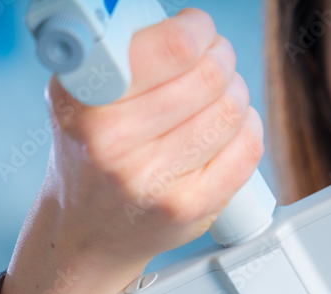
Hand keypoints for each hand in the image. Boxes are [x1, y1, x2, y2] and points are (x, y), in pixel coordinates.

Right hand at [43, 6, 263, 271]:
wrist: (87, 230)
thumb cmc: (91, 152)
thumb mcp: (81, 95)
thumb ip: (120, 56)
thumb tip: (182, 26)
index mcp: (84, 102)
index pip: (169, 49)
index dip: (195, 31)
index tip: (197, 29)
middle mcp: (114, 144)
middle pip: (209, 77)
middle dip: (221, 57)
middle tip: (216, 56)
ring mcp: (155, 181)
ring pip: (231, 111)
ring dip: (237, 91)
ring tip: (223, 91)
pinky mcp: (191, 207)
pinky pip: (246, 150)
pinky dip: (250, 128)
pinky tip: (235, 124)